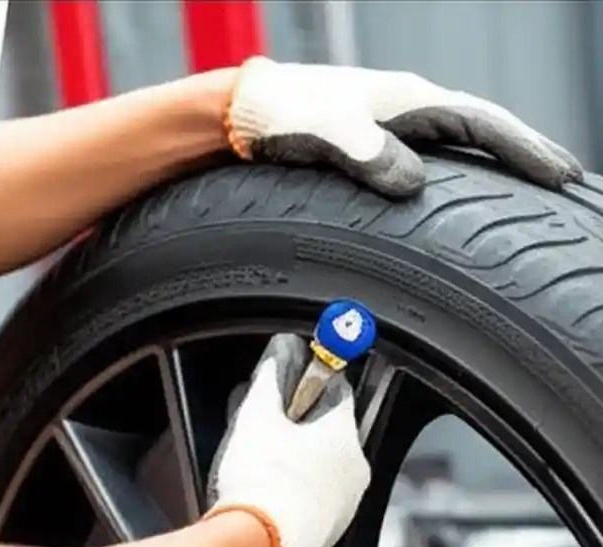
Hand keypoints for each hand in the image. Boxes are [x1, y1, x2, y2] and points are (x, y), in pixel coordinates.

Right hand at [203, 334, 370, 546]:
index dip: (311, 382)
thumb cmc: (262, 484)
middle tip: (264, 424)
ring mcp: (342, 506)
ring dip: (295, 460)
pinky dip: (292, 491)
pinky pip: (311, 499)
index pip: (337, 393)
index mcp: (345, 438)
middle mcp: (354, 472)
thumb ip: (270, 382)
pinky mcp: (324, 533)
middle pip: (328, 433)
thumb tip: (277, 358)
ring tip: (258, 462)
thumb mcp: (257, 418)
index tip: (294, 378)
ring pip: (320, 469)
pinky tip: (264, 494)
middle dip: (297, 426)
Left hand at [225, 56, 583, 196]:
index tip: (559, 175)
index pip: (483, 124)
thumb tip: (413, 184)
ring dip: (499, 155)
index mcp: (408, 100)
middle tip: (565, 178)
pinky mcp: (375, 134)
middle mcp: (408, 104)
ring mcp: (393, 117)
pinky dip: (464, 160)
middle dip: (526, 150)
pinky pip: (436, 146)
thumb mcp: (326, 136)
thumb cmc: (282, 117)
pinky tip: (467, 178)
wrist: (243, 108)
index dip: (524, 151)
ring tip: (533, 177)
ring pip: (462, 136)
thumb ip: (370, 156)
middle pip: (483, 127)